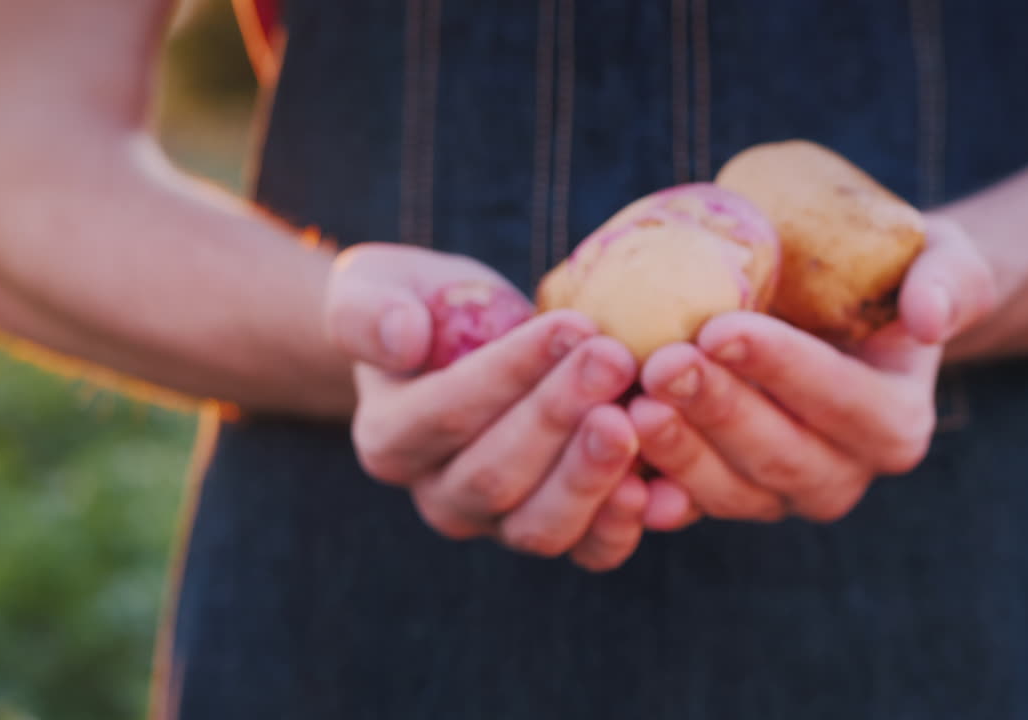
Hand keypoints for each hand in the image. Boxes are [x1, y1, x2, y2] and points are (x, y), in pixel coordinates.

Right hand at [324, 243, 648, 570]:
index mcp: (389, 439)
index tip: (571, 325)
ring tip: (637, 418)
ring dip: (592, 475)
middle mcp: (440, 496)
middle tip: (615, 359)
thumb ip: (368, 309)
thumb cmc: (423, 306)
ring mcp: (499, 525)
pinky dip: (623, 526)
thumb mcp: (377, 285)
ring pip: (541, 526)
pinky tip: (659, 484)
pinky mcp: (558, 531)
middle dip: (560, 416)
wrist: (471, 344)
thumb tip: (403, 338)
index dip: (510, 374)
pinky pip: (589, 551)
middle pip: (496, 475)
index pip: (447, 414)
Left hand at [628, 217, 996, 527]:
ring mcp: (779, 493)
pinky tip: (617, 467)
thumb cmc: (891, 275)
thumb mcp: (942, 258)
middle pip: (780, 455)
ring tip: (631, 401)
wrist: (842, 310)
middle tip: (663, 362)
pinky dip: (651, 492)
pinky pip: (688, 505)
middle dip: (719, 411)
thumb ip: (952, 280)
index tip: (721, 328)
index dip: (782, 370)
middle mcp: (842, 472)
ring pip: (730, 491)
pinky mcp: (725, 493)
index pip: (842, 403)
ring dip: (679, 452)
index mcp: (895, 424)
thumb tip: (929, 317)